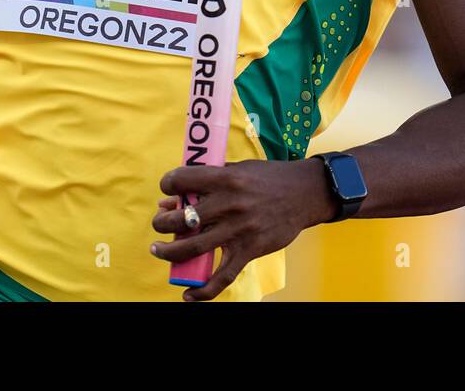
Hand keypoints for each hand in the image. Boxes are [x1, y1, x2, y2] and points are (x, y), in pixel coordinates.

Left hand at [149, 158, 337, 300]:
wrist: (306, 194)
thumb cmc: (269, 178)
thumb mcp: (239, 169)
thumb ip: (208, 181)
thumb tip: (172, 200)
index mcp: (226, 178)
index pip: (184, 180)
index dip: (168, 184)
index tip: (166, 190)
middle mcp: (230, 204)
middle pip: (183, 219)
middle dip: (162, 223)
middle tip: (159, 224)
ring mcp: (240, 229)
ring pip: (194, 247)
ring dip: (170, 252)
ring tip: (159, 250)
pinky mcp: (250, 250)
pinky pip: (223, 276)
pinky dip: (203, 290)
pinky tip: (188, 295)